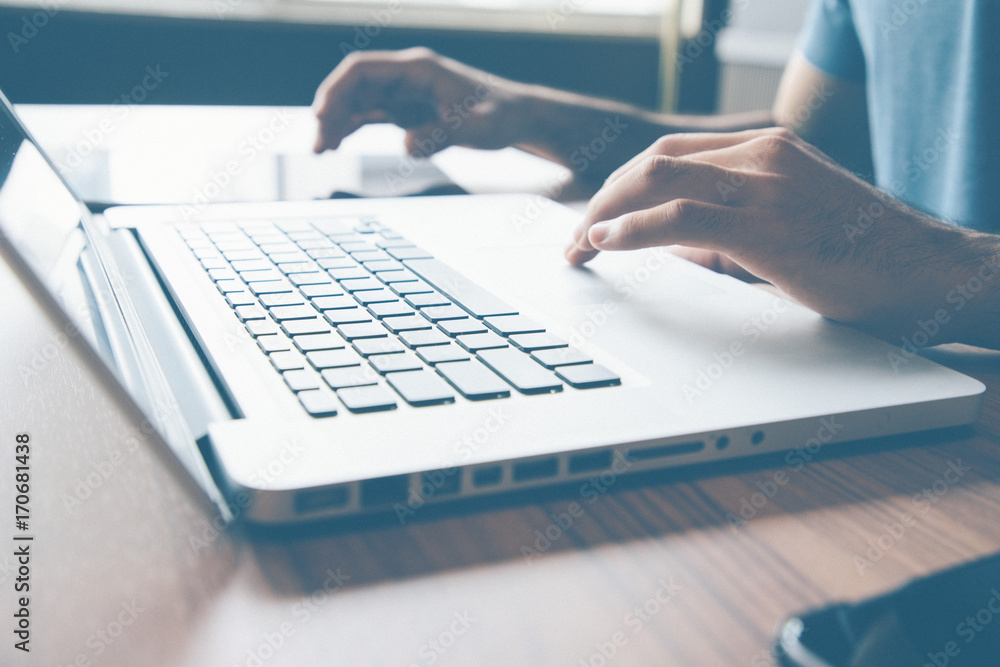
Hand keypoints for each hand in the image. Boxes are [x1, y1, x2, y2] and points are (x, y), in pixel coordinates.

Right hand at [313, 47, 524, 155]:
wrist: (516, 117)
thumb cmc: (501, 116)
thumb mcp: (478, 128)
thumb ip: (442, 136)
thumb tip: (407, 146)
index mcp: (418, 70)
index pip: (363, 70)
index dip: (336, 90)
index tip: (320, 116)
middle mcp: (405, 77)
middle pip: (353, 86)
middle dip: (330, 112)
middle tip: (318, 147)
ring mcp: (403, 93)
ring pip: (356, 101)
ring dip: (336, 123)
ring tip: (320, 151)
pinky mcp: (406, 110)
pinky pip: (368, 115)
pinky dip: (350, 128)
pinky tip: (335, 145)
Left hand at [565, 127, 984, 340]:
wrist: (930, 272)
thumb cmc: (866, 257)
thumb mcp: (791, 225)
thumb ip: (734, 226)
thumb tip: (680, 247)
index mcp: (768, 148)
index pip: (673, 152)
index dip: (623, 184)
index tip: (596, 217)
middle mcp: (762, 154)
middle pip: (653, 160)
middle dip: (602, 197)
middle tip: (574, 237)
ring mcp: (764, 184)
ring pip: (656, 179)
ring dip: (603, 214)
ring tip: (577, 247)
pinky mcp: (767, 224)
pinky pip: (678, 218)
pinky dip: (630, 231)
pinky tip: (604, 244)